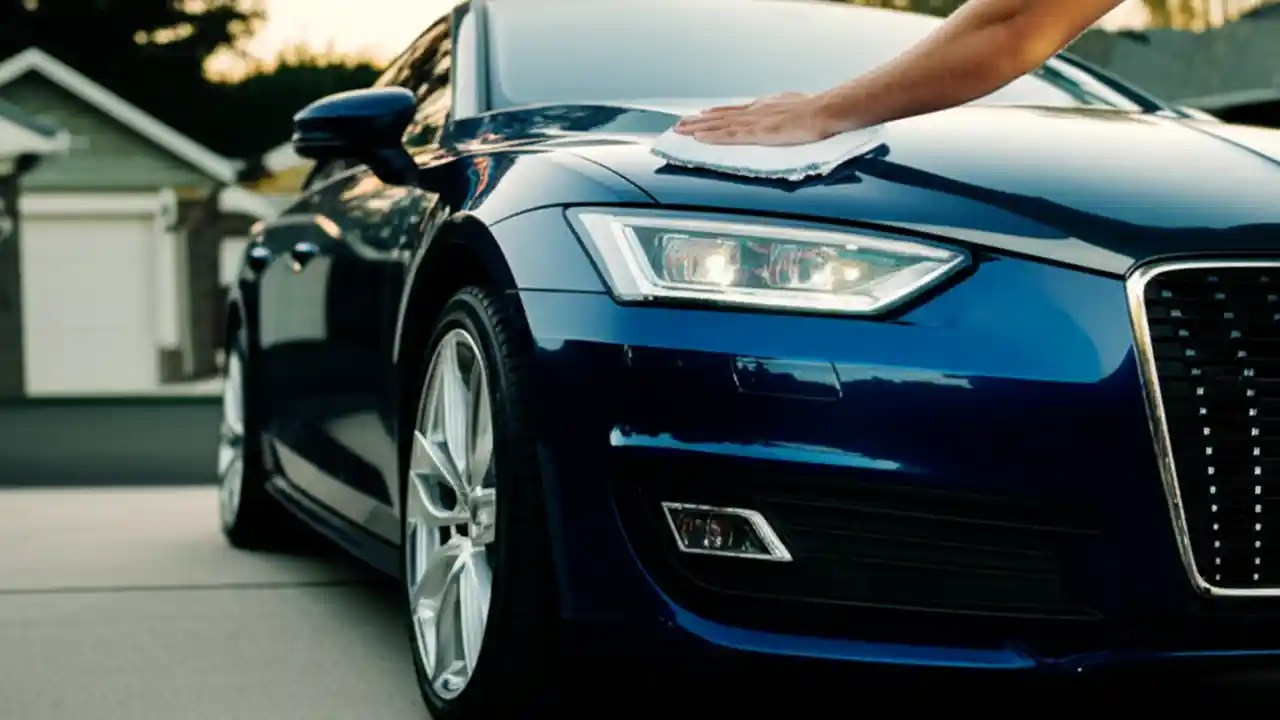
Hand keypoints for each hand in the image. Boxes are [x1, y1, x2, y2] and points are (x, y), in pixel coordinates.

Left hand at [672, 92, 844, 145]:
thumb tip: (784, 120)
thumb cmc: (817, 111)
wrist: (825, 110)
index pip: (735, 110)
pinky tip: (699, 138)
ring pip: (719, 124)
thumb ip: (784, 115)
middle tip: (680, 124)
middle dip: (699, 121)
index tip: (702, 115)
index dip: (716, 113)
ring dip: (698, 127)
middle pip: (721, 115)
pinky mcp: (757, 132)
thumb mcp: (796, 108)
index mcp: (765, 106)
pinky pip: (729, 135)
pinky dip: (712, 136)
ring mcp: (755, 121)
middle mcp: (755, 110)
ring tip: (680, 129)